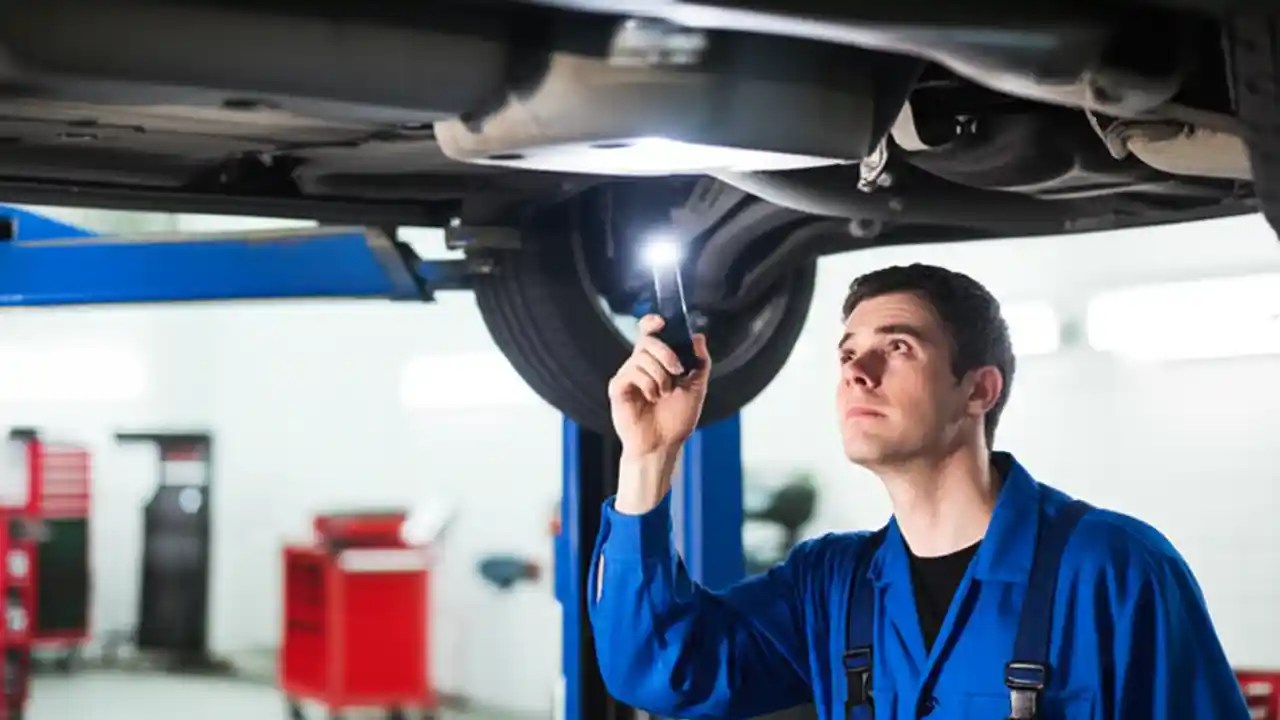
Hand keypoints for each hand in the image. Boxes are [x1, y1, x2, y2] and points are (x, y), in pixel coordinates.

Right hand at [607, 314, 711, 456]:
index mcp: (657, 361)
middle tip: (678, 372)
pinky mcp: (618, 386)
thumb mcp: (697, 387)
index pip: (649, 332)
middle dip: (667, 353)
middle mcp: (640, 364)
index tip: (662, 322)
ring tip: (663, 394)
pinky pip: (633, 372)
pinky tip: (652, 398)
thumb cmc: (677, 419)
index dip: (652, 322)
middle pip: (648, 340)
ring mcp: (628, 375)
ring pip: (642, 356)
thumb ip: (700, 362)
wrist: (663, 445)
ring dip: (661, 376)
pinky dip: (648, 384)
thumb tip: (698, 336)